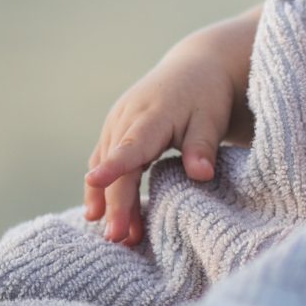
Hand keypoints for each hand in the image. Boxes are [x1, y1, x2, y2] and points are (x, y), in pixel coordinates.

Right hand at [82, 46, 237, 245]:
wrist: (195, 68)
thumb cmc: (206, 96)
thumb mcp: (211, 118)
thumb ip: (202, 147)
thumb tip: (201, 175)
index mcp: (153, 114)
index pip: (131, 144)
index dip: (113, 165)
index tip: (94, 180)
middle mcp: (127, 118)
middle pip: (117, 165)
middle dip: (115, 202)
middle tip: (118, 237)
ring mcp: (117, 124)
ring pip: (106, 167)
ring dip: (109, 201)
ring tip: (121, 237)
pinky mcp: (115, 131)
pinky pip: (105, 162)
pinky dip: (106, 189)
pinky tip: (107, 216)